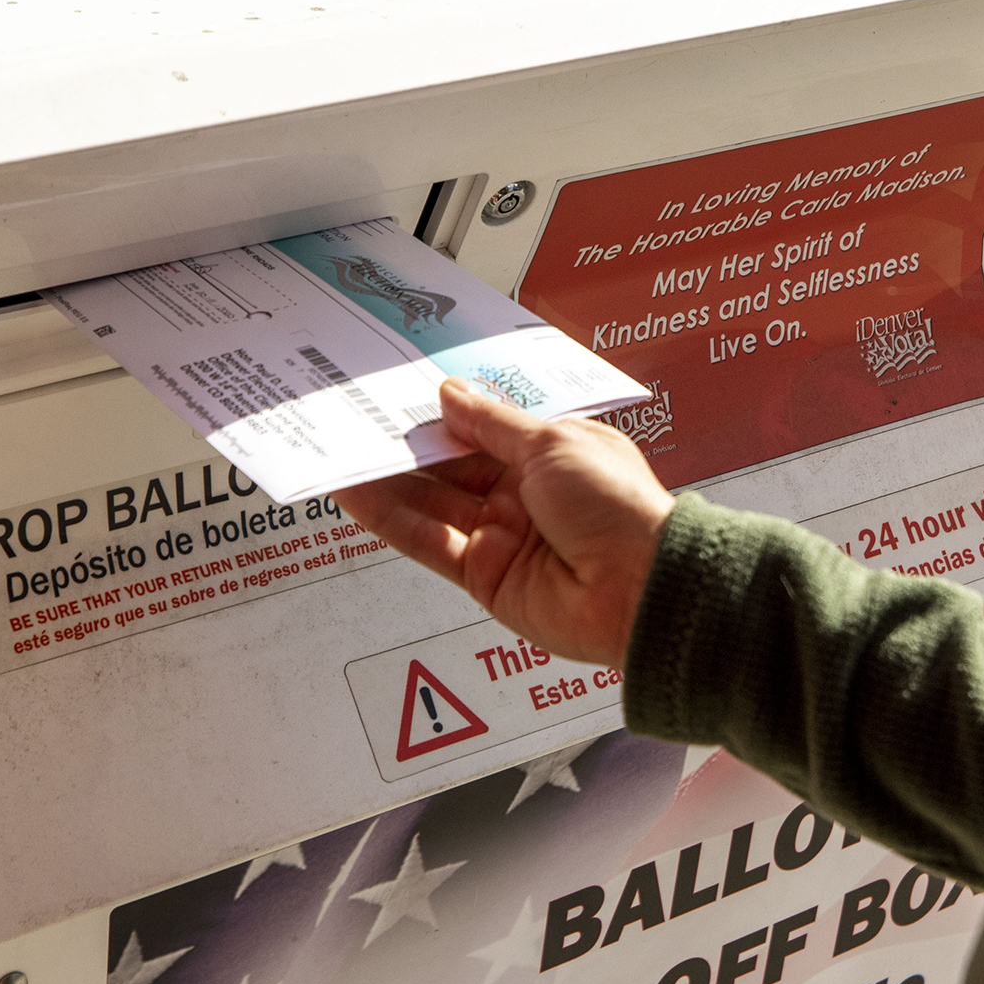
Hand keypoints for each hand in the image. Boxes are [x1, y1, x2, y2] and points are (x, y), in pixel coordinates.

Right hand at [334, 378, 675, 668]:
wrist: (639, 588)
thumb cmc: (619, 507)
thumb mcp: (553, 442)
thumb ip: (492, 424)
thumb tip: (453, 395)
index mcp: (554, 456)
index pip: (486, 430)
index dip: (445, 415)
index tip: (401, 395)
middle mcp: (528, 496)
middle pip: (454, 467)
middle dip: (410, 445)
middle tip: (359, 418)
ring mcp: (504, 537)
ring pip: (434, 503)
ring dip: (390, 479)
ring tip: (344, 450)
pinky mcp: (485, 577)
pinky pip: (428, 542)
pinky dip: (391, 519)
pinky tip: (358, 495)